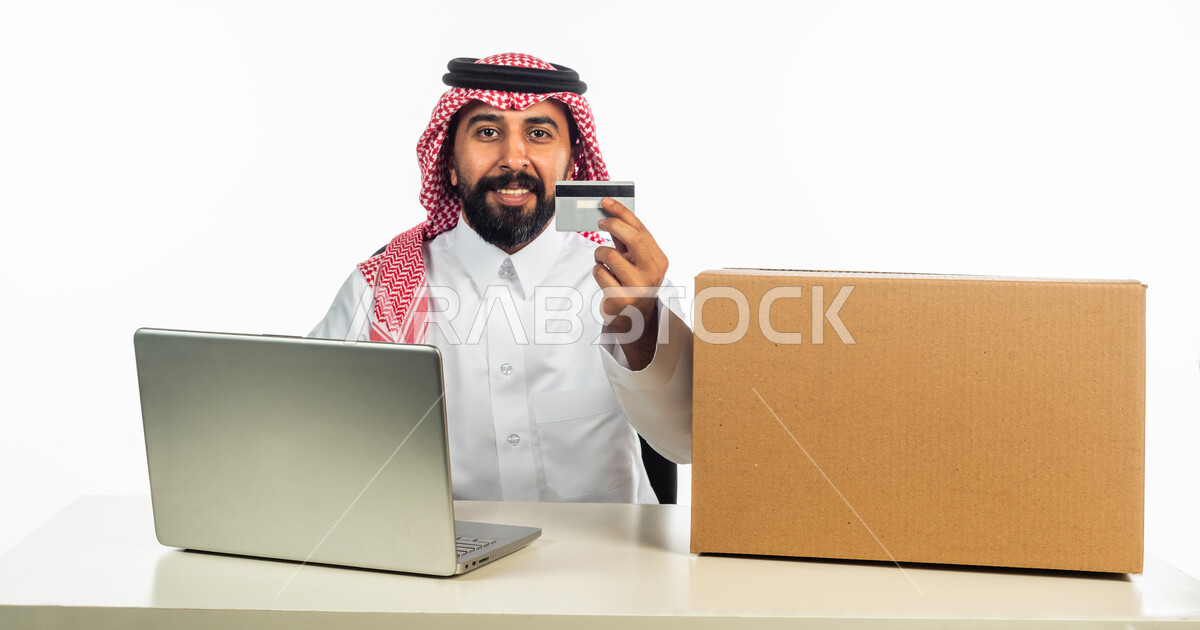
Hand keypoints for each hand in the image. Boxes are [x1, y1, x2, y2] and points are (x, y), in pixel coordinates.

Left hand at [592, 197, 668, 369]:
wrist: (634, 319)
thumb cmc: (633, 281)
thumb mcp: (635, 260)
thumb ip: (627, 241)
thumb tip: (609, 214)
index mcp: (659, 260)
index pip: (641, 229)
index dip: (622, 212)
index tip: (605, 201)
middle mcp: (652, 273)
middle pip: (632, 238)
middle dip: (612, 224)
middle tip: (599, 222)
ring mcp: (638, 288)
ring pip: (610, 255)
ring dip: (600, 254)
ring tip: (603, 260)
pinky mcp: (621, 300)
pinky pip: (600, 273)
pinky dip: (598, 271)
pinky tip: (604, 277)